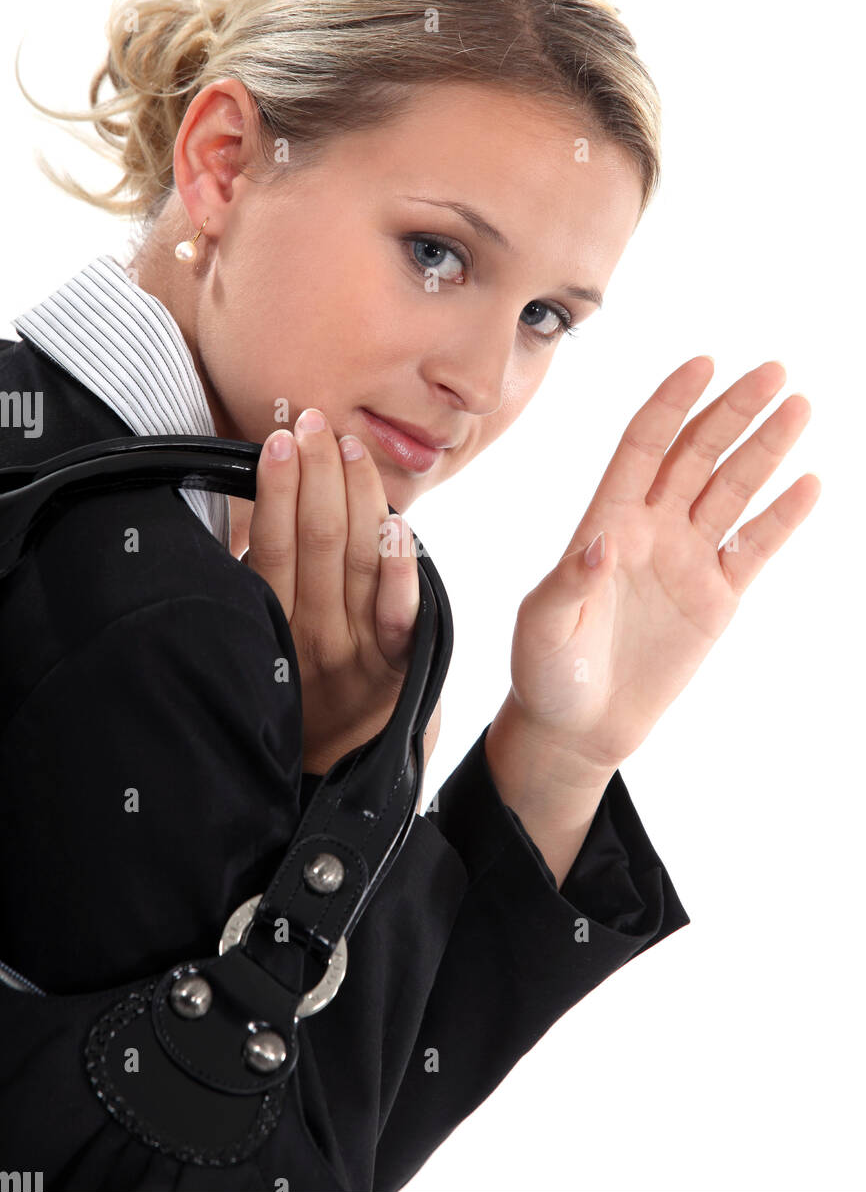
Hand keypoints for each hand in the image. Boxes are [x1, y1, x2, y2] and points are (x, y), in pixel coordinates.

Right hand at [244, 409, 421, 774]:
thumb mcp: (262, 633)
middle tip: (313, 424)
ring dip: (357, 497)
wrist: (339, 768)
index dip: (276, 490)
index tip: (276, 442)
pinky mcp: (399, 667)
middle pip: (318, 542)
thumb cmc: (299, 684)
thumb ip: (259, 580)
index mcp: (275, 622)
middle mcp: (315, 633)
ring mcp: (359, 650)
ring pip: (359, 561)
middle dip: (316, 475)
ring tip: (348, 448)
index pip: (273, 544)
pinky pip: (400, 618)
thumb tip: (244, 512)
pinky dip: (400, 572)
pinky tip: (398, 528)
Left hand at [501, 357, 820, 781]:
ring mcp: (687, 560)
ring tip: (799, 407)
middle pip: (697, 455)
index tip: (703, 363)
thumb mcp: (542, 628)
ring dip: (765, 450)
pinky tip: (808, 483)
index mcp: (604, 521)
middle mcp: (650, 529)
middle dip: (733, 411)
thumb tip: (600, 544)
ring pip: (732, 490)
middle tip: (774, 371)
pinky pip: (754, 547)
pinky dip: (781, 517)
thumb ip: (568, 584)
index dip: (671, 404)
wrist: (579, 728)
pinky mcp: (716, 597)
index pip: (643, 446)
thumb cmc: (546, 673)